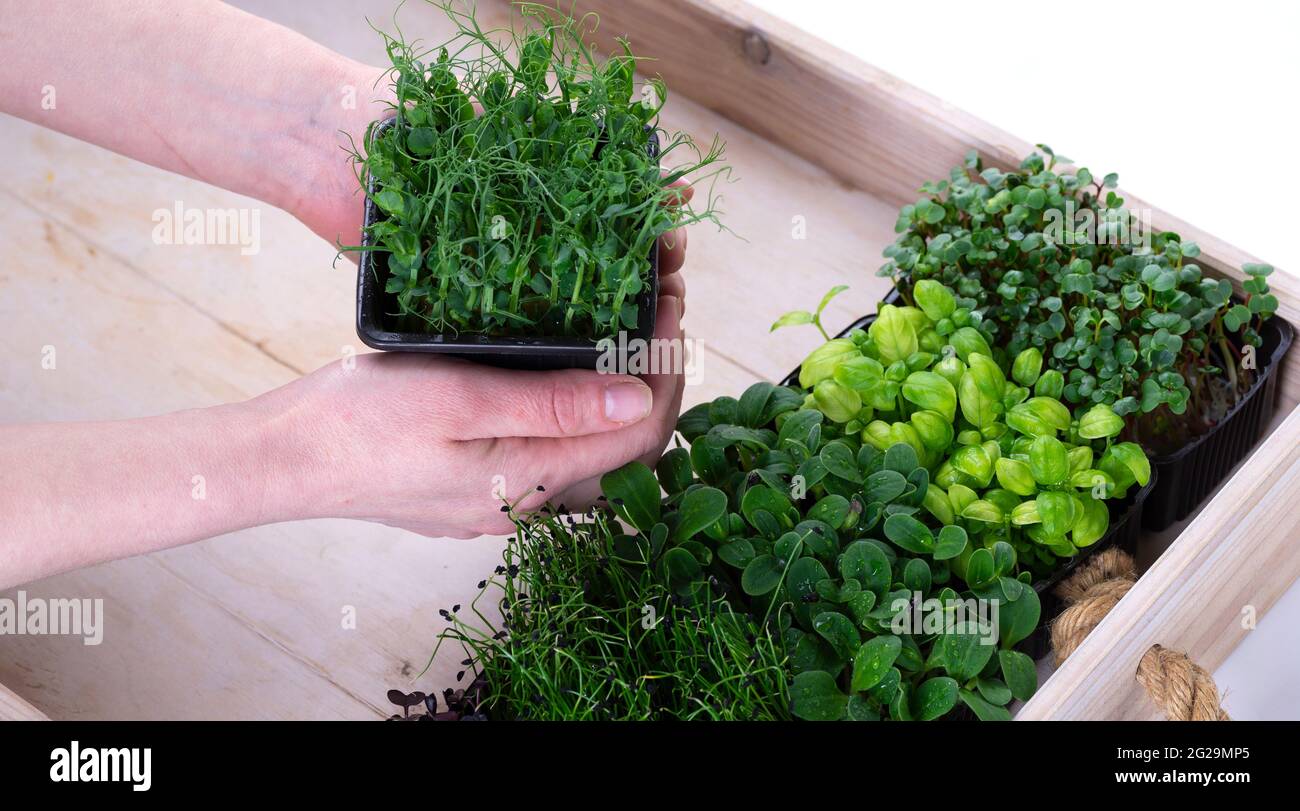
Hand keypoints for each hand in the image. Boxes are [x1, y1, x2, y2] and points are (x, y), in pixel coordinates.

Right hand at [259, 294, 684, 537]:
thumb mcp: (460, 398)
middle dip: (659, 376)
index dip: (669, 369)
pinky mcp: (481, 489)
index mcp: (531, 482)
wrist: (286, 459)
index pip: (641, 434)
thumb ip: (553, 406)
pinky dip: (585, 411)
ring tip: (630, 327)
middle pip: (629, 448)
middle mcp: (529, 504)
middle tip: (660, 304)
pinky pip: (559, 455)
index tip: (670, 303)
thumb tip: (637, 397)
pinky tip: (576, 370)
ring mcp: (505, 501)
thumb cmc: (360, 422)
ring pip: (597, 454)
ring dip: (626, 394)